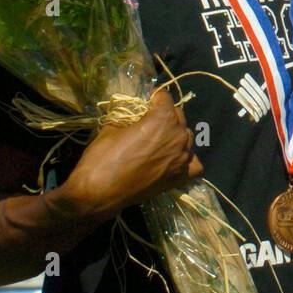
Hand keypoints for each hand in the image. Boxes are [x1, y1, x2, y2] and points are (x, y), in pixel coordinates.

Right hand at [62, 88, 202, 220]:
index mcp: (163, 118)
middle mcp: (178, 135)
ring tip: (159, 141)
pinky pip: (194, 165)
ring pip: (187, 138)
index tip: (145, 101)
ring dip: (175, 135)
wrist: (98, 194)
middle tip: (148, 122)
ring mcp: (182, 157)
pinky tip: (174, 160)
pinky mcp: (180, 177)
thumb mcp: (111, 127)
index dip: (153, 98)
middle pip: (178, 116)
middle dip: (164, 115)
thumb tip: (131, 114)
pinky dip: (187, 160)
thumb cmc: (102, 157)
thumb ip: (128, 117)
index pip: (165, 98)